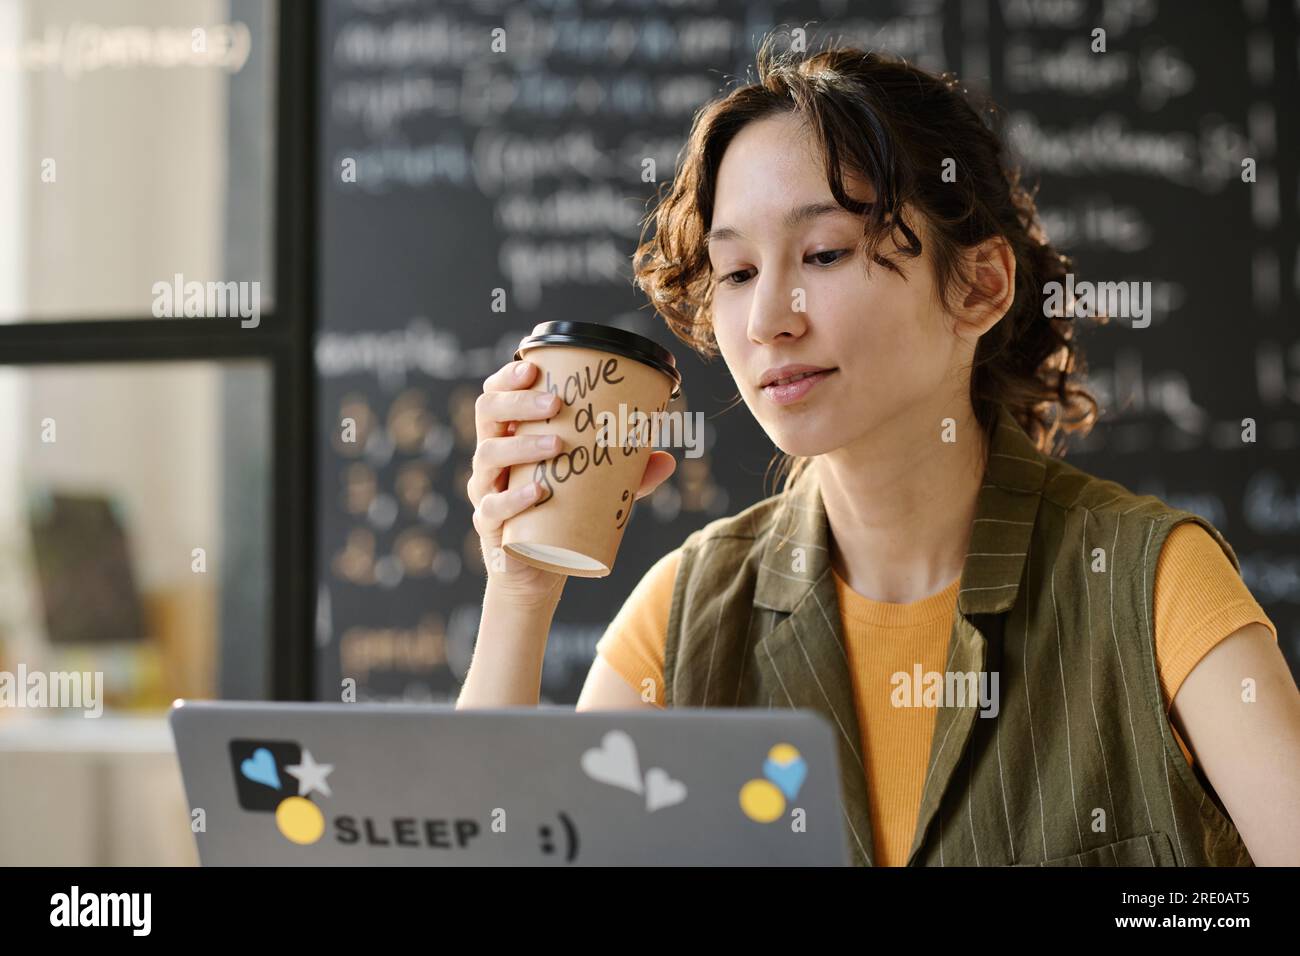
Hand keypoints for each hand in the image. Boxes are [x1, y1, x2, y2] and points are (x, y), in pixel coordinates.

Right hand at [467, 358, 676, 606]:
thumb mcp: (596, 488)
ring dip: (522, 445)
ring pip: (489, 455)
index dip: (508, 377)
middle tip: (555, 403)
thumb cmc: (560, 515)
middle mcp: (491, 456)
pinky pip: (492, 507)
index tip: (534, 367)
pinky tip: (538, 492)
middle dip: (518, 401)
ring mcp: (485, 489)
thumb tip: (668, 458)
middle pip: (488, 413)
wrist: (538, 570)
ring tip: (557, 444)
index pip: (497, 395)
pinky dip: (513, 498)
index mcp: (509, 436)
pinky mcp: (489, 524)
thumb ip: (628, 473)